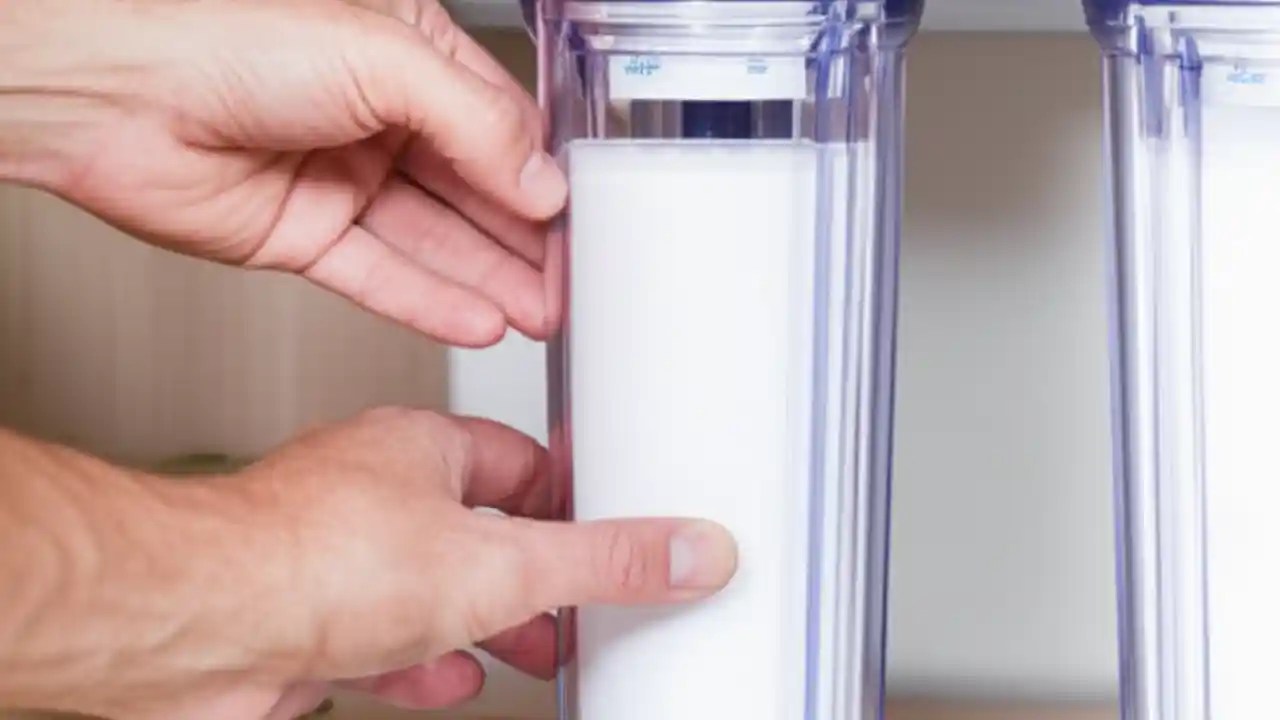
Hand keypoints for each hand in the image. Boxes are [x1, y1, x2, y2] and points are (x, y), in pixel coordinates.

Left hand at [0, 0, 563, 344]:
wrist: (107, 90)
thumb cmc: (222, 34)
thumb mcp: (385, 58)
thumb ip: (477, 123)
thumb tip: (541, 180)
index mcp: (407, 55)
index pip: (499, 126)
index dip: (541, 177)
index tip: (579, 219)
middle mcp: (378, 118)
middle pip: (473, 192)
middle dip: (524, 241)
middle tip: (571, 283)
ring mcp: (342, 180)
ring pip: (436, 241)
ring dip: (491, 280)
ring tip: (542, 314)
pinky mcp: (305, 236)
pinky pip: (383, 276)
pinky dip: (431, 303)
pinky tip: (479, 320)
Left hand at [0, 409, 736, 719]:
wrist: (195, 628)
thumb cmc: (314, 560)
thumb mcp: (504, 565)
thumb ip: (604, 561)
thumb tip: (691, 547)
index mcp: (425, 448)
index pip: (523, 461)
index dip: (572, 498)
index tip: (608, 526)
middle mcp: (374, 492)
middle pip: (479, 530)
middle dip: (530, 576)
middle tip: (575, 602)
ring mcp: (334, 556)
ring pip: (428, 587)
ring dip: (480, 622)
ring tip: (526, 645)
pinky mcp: (301, 617)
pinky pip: (377, 635)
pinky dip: (421, 659)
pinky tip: (446, 679)